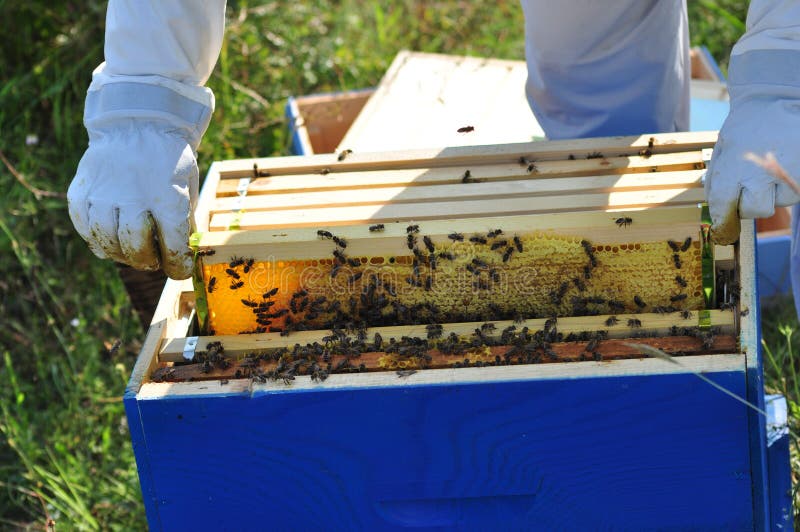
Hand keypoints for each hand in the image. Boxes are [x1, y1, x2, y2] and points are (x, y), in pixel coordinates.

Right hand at [68, 120, 197, 279]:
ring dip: (120, 253)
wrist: (138, 122)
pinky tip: (107, 241)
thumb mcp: (188, 186)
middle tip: (152, 261)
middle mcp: (132, 197)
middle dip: (146, 261)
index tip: (179, 271)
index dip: (177, 265)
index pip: (172, 246)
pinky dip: (95, 239)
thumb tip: (183, 251)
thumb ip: (185, 218)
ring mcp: (103, 193)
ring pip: (107, 239)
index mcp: (166, 197)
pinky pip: (83, 225)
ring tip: (130, 253)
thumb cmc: (169, 158)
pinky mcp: (82, 189)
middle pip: (135, 246)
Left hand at [706, 90, 799, 243]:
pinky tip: (780, 168)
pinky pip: (792, 194)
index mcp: (734, 167)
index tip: (722, 222)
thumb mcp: (722, 150)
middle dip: (747, 204)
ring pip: (776, 203)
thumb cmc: (745, 127)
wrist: (776, 100)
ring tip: (765, 171)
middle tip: (746, 188)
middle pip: (753, 211)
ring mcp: (787, 173)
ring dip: (769, 194)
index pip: (724, 205)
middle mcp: (761, 173)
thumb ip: (717, 180)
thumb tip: (717, 209)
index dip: (722, 216)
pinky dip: (785, 187)